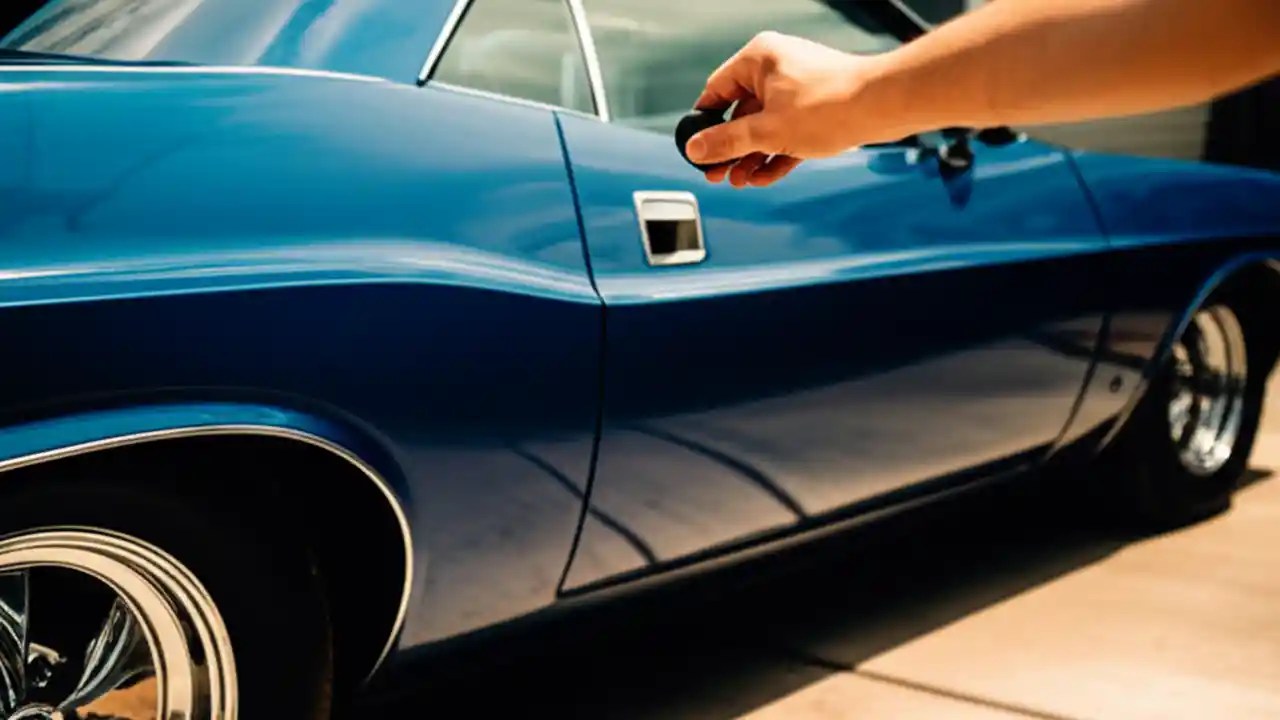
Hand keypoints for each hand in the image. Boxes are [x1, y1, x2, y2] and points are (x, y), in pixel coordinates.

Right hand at [686, 32, 903, 187]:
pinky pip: (786, 132)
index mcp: (758, 59)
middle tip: (717, 174)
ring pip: (764, 127)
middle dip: (730, 149)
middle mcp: (776, 68)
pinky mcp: (816, 108)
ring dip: (751, 156)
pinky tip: (764, 177)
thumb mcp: (767, 130)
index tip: (698, 149)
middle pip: (740, 113)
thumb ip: (726, 141)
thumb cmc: (831, 104)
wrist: (883, 106)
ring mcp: (797, 88)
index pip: (716, 91)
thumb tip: (696, 149)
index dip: (704, 124)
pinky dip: (775, 154)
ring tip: (741, 181)